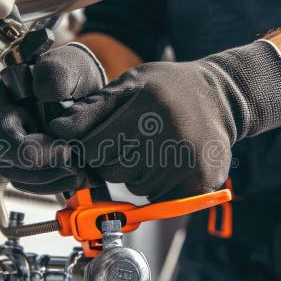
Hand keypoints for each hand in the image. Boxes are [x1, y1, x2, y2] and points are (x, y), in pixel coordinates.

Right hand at [0, 43, 106, 192]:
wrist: (79, 84)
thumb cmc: (70, 71)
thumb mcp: (67, 64)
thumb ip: (55, 74)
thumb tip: (43, 93)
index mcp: (3, 102)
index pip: (5, 138)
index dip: (33, 152)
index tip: (66, 151)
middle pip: (7, 163)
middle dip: (43, 171)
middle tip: (76, 166)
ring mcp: (9, 145)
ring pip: (18, 177)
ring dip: (50, 181)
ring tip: (80, 174)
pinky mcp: (24, 160)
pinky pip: (30, 182)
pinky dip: (53, 184)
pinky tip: (75, 177)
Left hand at [47, 40, 280, 200]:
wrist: (222, 99)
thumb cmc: (169, 89)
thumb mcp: (131, 83)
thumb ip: (94, 107)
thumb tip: (57, 130)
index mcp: (146, 104)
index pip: (91, 146)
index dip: (87, 147)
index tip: (94, 142)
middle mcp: (168, 133)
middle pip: (110, 169)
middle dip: (112, 159)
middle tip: (132, 139)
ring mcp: (186, 161)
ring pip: (133, 186)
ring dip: (136, 174)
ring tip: (155, 147)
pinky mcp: (198, 183)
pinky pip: (156, 198)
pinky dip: (156, 186)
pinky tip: (168, 163)